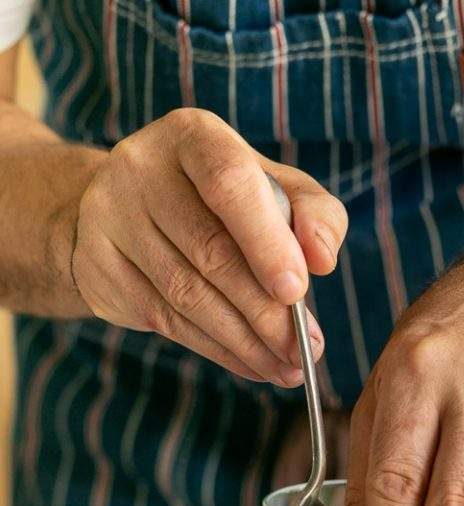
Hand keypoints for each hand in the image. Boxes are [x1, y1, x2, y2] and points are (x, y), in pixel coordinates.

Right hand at [71, 108, 346, 384]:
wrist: (127, 209)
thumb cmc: (223, 201)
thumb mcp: (277, 190)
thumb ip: (315, 215)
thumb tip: (323, 258)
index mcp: (192, 137)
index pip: (228, 183)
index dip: (265, 242)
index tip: (296, 291)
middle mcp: (141, 168)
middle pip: (210, 251)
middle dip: (266, 312)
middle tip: (306, 350)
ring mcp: (111, 217)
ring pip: (187, 295)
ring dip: (245, 341)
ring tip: (287, 367)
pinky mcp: (98, 266)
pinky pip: (166, 320)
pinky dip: (216, 350)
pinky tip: (252, 365)